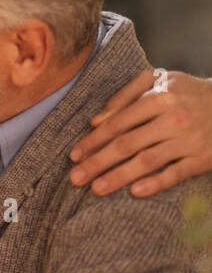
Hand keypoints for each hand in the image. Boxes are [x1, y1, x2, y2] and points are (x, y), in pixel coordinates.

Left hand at [69, 69, 211, 196]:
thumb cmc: (185, 92)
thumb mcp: (157, 80)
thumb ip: (124, 96)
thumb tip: (95, 121)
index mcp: (159, 98)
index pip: (118, 123)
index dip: (94, 140)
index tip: (74, 155)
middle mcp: (174, 119)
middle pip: (128, 144)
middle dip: (98, 162)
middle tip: (76, 178)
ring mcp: (189, 140)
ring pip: (148, 161)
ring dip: (119, 176)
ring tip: (96, 189)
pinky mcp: (204, 158)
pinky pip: (177, 173)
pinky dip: (156, 183)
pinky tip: (135, 192)